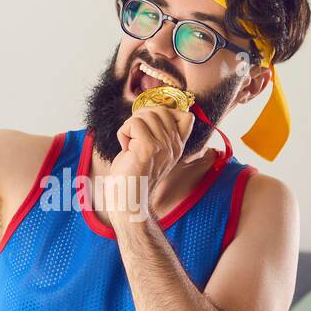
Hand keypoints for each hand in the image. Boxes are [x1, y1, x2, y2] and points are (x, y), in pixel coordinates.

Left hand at [108, 105, 193, 223]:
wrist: (128, 200)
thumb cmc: (134, 175)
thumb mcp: (153, 152)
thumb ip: (158, 133)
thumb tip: (149, 111)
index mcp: (178, 146)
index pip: (187, 116)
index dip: (167, 113)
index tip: (151, 128)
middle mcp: (174, 146)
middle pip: (160, 110)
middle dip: (141, 117)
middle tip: (134, 136)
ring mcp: (163, 147)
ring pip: (146, 114)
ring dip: (130, 126)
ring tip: (130, 144)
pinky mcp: (148, 148)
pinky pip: (133, 123)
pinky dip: (123, 133)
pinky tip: (125, 148)